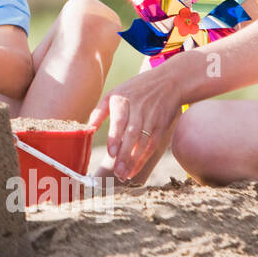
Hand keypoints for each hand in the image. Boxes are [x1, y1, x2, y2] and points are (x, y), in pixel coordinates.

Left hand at [89, 64, 182, 182]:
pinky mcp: (161, 127)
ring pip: (143, 143)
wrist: (170, 81)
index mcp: (124, 100)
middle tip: (116, 171)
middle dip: (124, 154)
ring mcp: (152, 119)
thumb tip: (88, 128)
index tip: (111, 152)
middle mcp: (139, 110)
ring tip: (123, 175)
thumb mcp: (114, 93)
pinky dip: (143, 159)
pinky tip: (134, 170)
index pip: (120, 120)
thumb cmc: (136, 89)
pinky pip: (152, 146)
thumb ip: (100, 111)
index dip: (116, 137)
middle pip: (132, 135)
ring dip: (133, 161)